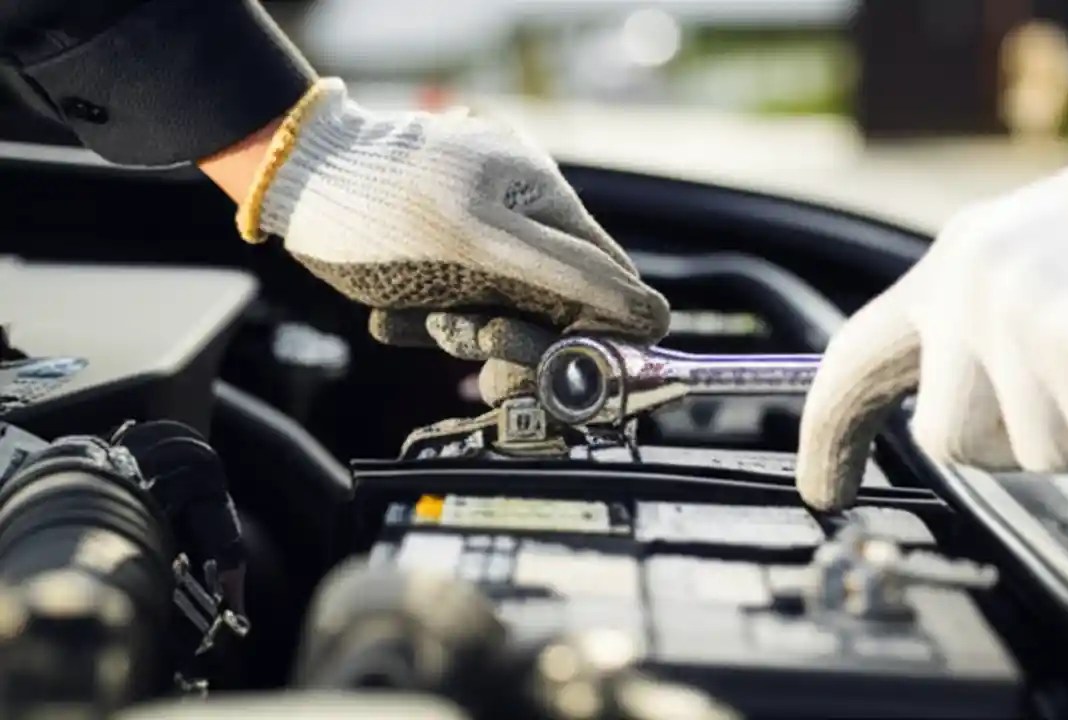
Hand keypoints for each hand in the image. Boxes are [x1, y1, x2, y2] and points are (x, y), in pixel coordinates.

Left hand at [233, 79, 668, 403]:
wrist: (295, 179)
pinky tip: (398, 315)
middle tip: (468, 345)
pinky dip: (432, 323)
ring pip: (511, 320)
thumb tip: (650, 317)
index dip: (595, 337)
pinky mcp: (451, 259)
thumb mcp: (481, 242)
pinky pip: (465, 313)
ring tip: (422, 320)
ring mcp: (490, 239)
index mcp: (550, 203)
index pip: (612, 287)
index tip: (561, 370)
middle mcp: (529, 221)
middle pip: (560, 312)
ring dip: (467, 334)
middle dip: (515, 341)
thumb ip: (569, 276)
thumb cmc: (379, 203)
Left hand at [795, 68, 1067, 510]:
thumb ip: (1030, 354)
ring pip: (1039, 453)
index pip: (861, 360)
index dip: (833, 434)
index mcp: (962, 263)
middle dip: (1034, 436)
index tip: (824, 487)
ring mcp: (1017, 306)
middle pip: (956, 440)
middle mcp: (971, 279)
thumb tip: (1052, 432)